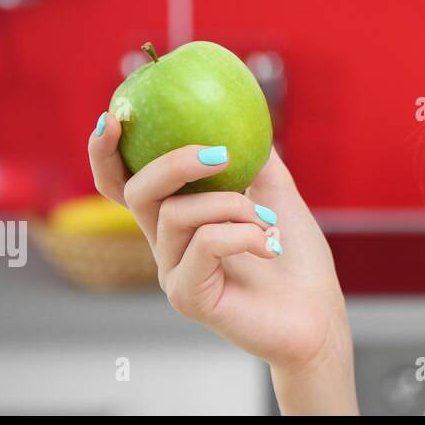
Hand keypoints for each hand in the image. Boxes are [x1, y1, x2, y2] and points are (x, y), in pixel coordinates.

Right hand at [87, 113, 350, 374]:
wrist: (318, 312)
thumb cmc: (296, 258)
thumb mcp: (276, 192)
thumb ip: (254, 157)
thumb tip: (241, 112)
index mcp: (179, 219)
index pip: (124, 183)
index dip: (106, 153)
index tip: (115, 116)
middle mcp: (166, 246)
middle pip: (137, 191)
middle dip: (174, 163)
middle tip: (221, 154)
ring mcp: (173, 273)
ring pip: (177, 215)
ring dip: (233, 205)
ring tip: (268, 221)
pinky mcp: (187, 297)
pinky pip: (204, 244)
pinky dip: (243, 234)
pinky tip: (269, 245)